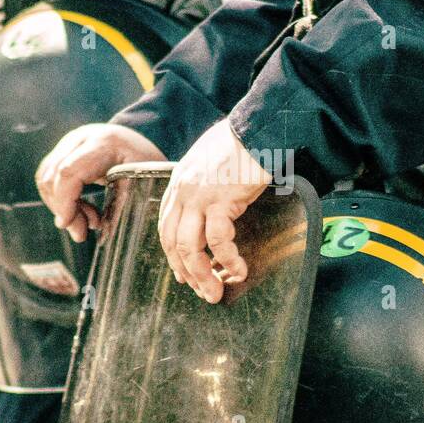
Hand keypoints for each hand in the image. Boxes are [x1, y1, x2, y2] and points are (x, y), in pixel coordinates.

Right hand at [35, 123, 165, 241]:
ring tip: (87, 221)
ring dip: (60, 206)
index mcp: (104, 143)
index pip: (69, 172)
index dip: (64, 202)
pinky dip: (61, 198)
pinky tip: (82, 209)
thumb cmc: (149, 171)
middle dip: (63, 209)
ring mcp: (71, 141)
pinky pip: (50, 176)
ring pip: (46, 177)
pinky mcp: (66, 150)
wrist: (147, 150)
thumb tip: (80, 235)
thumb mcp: (140, 190)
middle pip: (53, 175)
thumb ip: (114, 212)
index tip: (68, 226)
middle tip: (82, 233)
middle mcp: (83, 137)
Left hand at [158, 120, 271, 303]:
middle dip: (187, 273)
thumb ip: (202, 187)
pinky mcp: (221, 200)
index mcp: (178, 185)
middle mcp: (183, 192)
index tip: (184, 275)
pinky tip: (239, 270)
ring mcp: (200, 196)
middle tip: (203, 292)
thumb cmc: (239, 145)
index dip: (174, 256)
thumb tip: (211, 213)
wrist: (256, 129)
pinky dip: (228, 260)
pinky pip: (219, 240)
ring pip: (190, 247)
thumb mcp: (209, 165)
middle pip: (173, 243)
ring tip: (216, 292)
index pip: (167, 228)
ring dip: (202, 275)